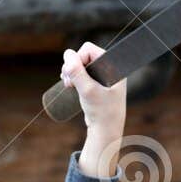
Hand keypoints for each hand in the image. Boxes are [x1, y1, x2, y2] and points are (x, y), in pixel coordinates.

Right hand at [59, 42, 127, 179]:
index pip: (90, 50)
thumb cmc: (101, 112)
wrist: (105, 131)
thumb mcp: (88, 91)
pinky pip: (82, 72)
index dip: (77, 59)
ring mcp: (103, 76)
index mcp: (113, 66)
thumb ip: (78, 73)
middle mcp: (110, 69)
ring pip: (81, 64)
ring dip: (71, 71)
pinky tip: (69, 83)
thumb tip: (67, 54)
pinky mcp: (97, 84)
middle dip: (73, 66)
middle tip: (67, 80)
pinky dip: (73, 75)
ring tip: (67, 83)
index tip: (71, 75)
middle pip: (84, 55)